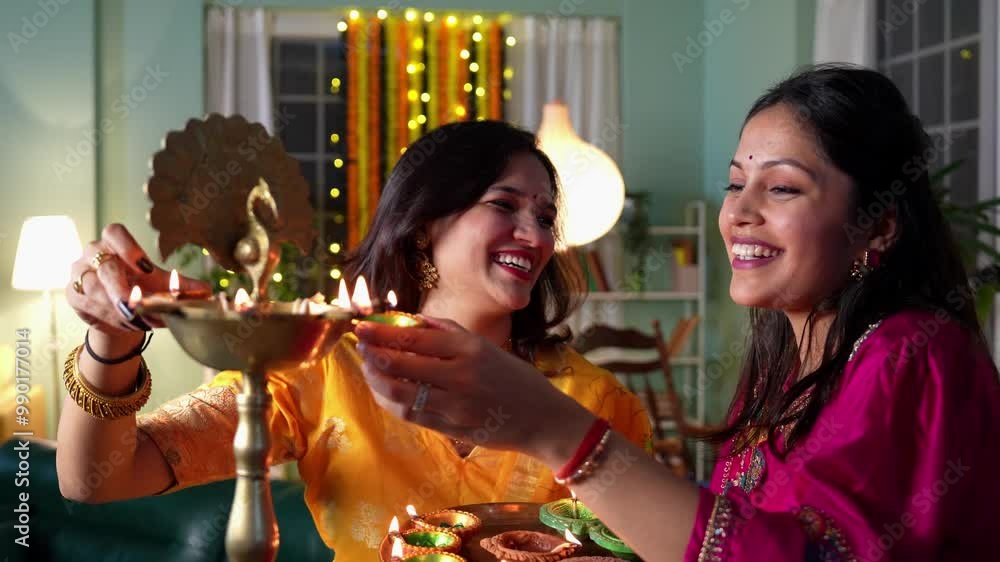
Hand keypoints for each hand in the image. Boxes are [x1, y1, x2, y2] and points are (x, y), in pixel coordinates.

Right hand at [66, 223, 209, 336]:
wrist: (118, 312)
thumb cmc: (141, 287)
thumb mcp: (161, 285)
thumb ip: (181, 286)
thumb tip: (207, 291)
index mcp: (115, 243)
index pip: (114, 233)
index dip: (128, 247)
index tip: (146, 267)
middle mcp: (94, 254)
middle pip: (104, 266)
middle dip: (123, 289)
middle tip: (139, 305)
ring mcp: (80, 274)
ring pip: (94, 289)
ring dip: (120, 308)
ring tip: (143, 320)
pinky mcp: (73, 295)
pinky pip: (90, 306)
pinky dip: (112, 318)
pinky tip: (130, 324)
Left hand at [354, 316, 595, 463]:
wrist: (541, 418)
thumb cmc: (512, 377)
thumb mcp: (484, 345)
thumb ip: (447, 331)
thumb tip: (409, 320)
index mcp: (469, 348)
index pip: (414, 338)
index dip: (381, 333)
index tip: (361, 326)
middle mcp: (461, 375)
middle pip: (402, 364)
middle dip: (372, 353)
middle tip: (358, 345)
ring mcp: (455, 405)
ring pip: (401, 392)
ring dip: (376, 379)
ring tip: (367, 367)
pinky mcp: (452, 428)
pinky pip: (411, 414)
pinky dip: (391, 401)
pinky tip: (383, 390)